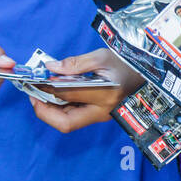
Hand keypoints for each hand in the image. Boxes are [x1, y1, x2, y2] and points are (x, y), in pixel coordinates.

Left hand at [29, 48, 143, 133]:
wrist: (147, 73)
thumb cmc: (126, 63)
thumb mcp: (101, 57)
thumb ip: (74, 64)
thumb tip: (49, 68)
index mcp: (105, 93)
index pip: (67, 95)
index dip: (46, 89)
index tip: (34, 81)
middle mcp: (102, 110)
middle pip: (66, 123)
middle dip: (44, 111)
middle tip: (33, 95)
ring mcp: (101, 116)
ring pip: (68, 123)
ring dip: (50, 110)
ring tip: (41, 93)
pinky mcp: (99, 116)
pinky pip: (75, 117)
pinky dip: (60, 108)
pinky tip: (55, 95)